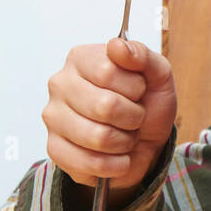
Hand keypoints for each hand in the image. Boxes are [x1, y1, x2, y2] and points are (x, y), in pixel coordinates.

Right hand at [43, 38, 177, 192]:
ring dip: (125, 141)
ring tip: (126, 135)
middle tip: (135, 117)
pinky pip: (89, 163)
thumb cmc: (147, 103)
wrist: (146, 142)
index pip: (107, 71)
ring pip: (97, 137)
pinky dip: (115, 164)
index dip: (135, 88)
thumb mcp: (157, 75)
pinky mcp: (54, 149)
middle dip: (133, 117)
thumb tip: (117, 45)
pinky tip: (118, 156)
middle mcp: (60, 84)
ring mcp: (53, 117)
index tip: (139, 91)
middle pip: (104, 106)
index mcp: (81, 58)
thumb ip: (142, 55)